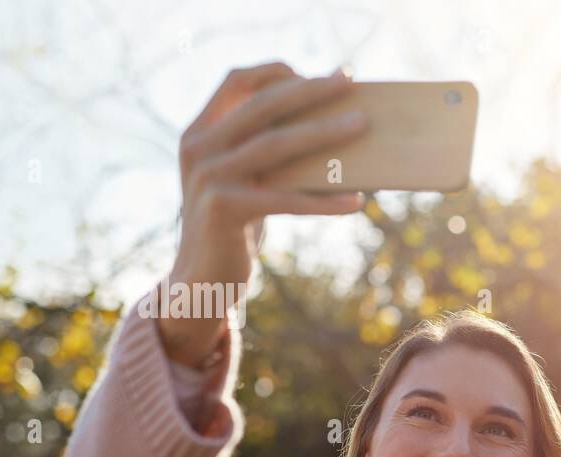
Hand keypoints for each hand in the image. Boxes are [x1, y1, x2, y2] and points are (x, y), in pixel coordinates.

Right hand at [159, 62, 367, 364]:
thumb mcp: (247, 180)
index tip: (318, 73)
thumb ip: (266, 150)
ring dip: (323, 132)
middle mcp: (198, 148)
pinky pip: (286, 198)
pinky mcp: (225, 210)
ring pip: (276, 144)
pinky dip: (324, 201)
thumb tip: (333, 125)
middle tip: (349, 82)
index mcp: (199, 132)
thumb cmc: (236, 226)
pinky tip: (357, 201)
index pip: (234, 81)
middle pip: (261, 105)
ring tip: (361, 126)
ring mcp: (208, 177)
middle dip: (310, 90)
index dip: (275, 71)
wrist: (202, 280)